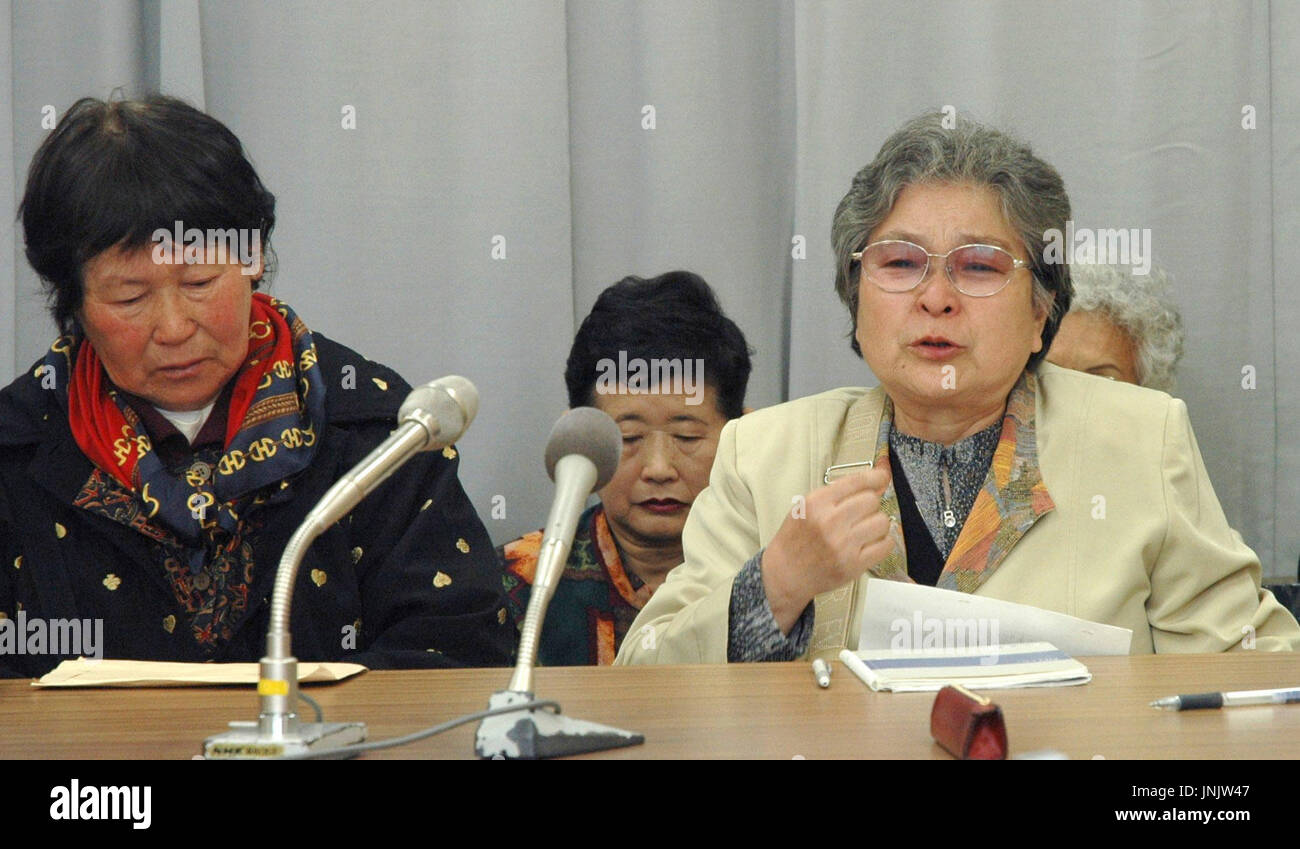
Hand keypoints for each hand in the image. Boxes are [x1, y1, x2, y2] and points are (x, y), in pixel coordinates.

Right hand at [760, 467, 892, 633]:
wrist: (785, 573)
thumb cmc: (796, 540)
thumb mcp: (807, 508)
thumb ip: (838, 494)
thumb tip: (877, 482)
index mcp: (816, 503)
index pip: (857, 481)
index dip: (876, 477)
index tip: (882, 477)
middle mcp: (829, 521)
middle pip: (872, 500)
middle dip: (870, 505)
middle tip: (861, 514)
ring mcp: (843, 544)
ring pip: (882, 522)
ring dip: (877, 525)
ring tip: (864, 530)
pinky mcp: (853, 565)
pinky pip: (885, 545)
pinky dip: (882, 543)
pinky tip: (870, 544)